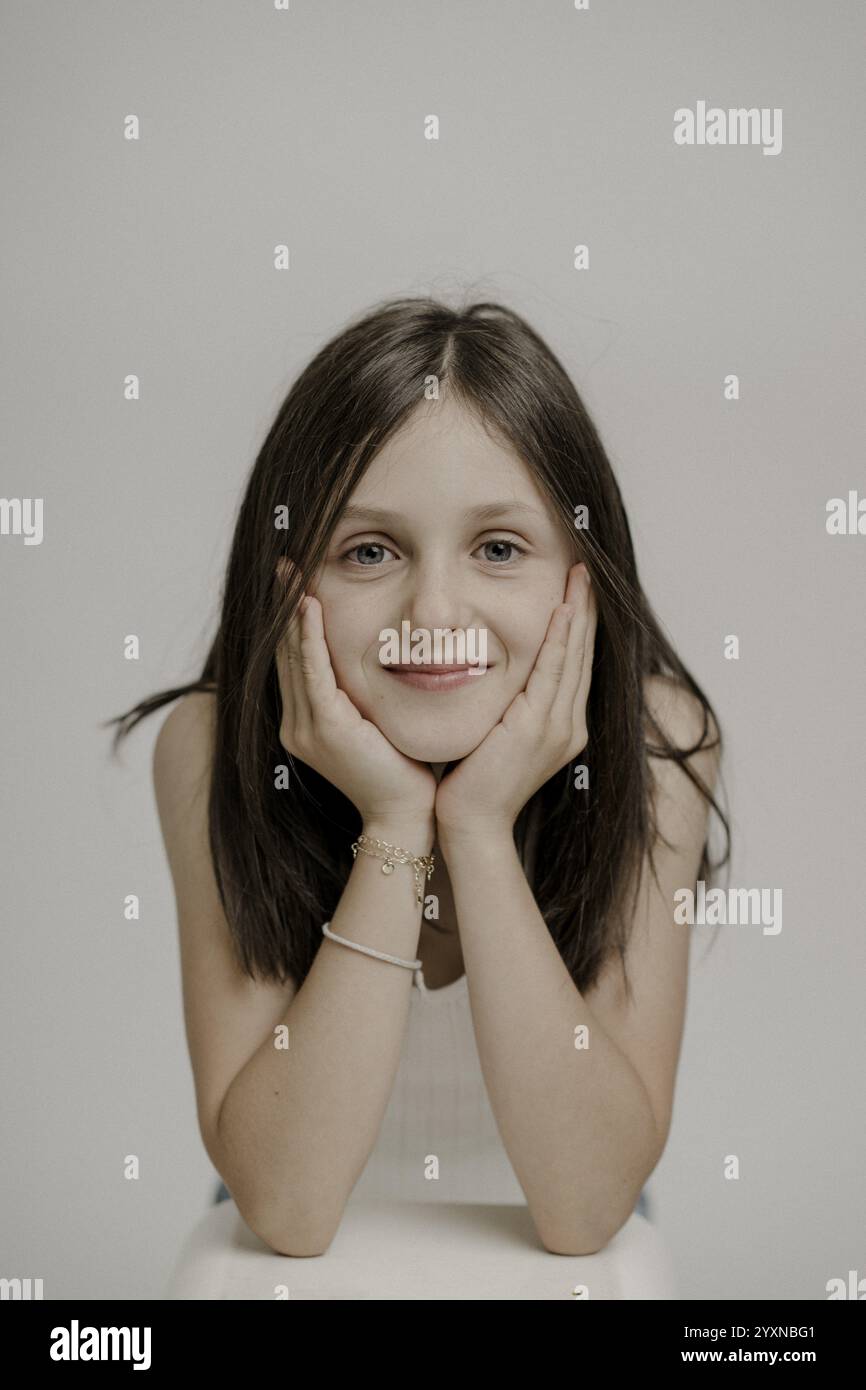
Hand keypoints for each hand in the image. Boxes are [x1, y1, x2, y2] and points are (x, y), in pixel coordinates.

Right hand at [275, 589, 437, 823]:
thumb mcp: (378, 724)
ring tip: (289, 571)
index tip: (295, 581)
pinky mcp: (326, 728)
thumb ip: (367, 694)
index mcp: (308, 724)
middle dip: (284, 605)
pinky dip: (309, 637)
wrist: (406, 816)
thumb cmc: (404, 772)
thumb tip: (385, 656)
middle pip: (286, 652)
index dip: (293, 619)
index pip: (296, 660)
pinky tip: (308, 607)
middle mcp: (298, 725)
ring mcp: (306, 728)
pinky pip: (313, 672)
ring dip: (292, 610)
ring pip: (294, 656)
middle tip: (283, 562)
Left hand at [434, 562, 597, 837]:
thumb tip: (498, 678)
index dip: (578, 625)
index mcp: (563, 727)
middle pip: (583, 654)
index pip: (576, 664)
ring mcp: (558, 727)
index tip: (577, 589)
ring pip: (574, 657)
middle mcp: (569, 725)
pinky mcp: (537, 727)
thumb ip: (507, 707)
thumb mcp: (497, 735)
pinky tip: (561, 609)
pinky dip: (560, 638)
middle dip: (585, 609)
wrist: (470, 823)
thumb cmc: (472, 784)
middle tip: (585, 569)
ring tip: (579, 576)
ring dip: (577, 613)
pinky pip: (554, 671)